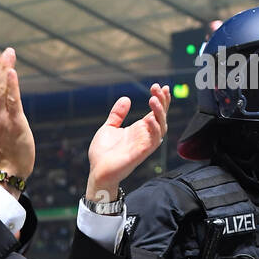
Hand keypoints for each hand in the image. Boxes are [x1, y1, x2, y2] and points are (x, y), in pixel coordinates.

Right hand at [0, 47, 34, 180]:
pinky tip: (12, 72)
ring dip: (5, 70)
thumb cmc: (6, 152)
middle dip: (0, 66)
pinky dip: (12, 85)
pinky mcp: (15, 124)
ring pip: (1, 90)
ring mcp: (2, 120)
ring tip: (10, 55)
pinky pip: (12, 102)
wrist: (10, 170)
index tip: (1, 59)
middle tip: (8, 51)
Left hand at [86, 84, 170, 200]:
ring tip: (153, 99)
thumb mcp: (109, 128)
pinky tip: (150, 118)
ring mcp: (143, 145)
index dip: (160, 99)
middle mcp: (144, 136)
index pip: (155, 112)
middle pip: (161, 117)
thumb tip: (126, 99)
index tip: (158, 85)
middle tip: (157, 88)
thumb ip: (117, 114)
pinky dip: (154, 129)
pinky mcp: (141, 154)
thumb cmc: (102, 154)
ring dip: (160, 112)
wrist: (96, 173)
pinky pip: (154, 141)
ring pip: (161, 127)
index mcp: (138, 130)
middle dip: (163, 101)